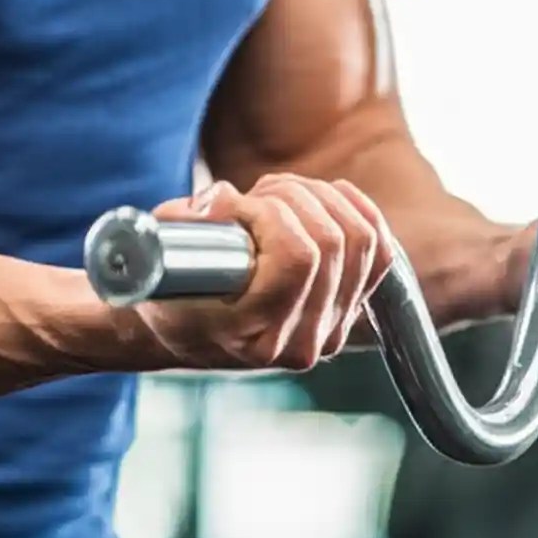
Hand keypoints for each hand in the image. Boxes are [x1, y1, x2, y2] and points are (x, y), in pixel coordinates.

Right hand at [133, 175, 394, 369]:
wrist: (180, 326)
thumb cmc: (166, 293)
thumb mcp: (158, 261)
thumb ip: (180, 228)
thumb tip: (216, 204)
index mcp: (259, 338)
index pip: (298, 259)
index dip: (267, 213)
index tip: (231, 204)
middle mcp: (303, 342)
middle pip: (333, 243)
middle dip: (291, 198)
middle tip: (253, 194)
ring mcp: (332, 329)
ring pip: (360, 239)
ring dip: (319, 199)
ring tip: (276, 196)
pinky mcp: (347, 309)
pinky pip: (379, 251)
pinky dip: (358, 211)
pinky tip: (328, 195)